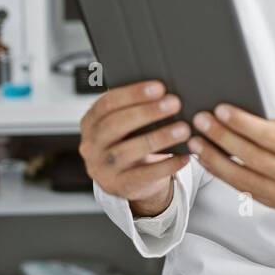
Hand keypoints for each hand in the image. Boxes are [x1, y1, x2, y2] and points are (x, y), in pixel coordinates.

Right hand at [79, 80, 191, 216]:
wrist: (128, 181)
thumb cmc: (130, 142)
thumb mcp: (125, 125)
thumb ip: (135, 109)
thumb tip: (165, 92)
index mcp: (90, 123)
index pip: (107, 103)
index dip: (133, 94)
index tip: (159, 87)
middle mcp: (90, 146)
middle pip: (115, 125)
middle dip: (146, 112)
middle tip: (174, 103)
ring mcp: (102, 169)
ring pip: (127, 151)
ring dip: (158, 138)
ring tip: (183, 129)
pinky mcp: (119, 187)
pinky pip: (144, 175)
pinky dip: (166, 165)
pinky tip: (184, 155)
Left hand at [189, 104, 274, 223]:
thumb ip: (274, 126)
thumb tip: (239, 119)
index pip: (268, 137)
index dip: (242, 123)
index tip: (220, 110)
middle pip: (251, 157)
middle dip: (221, 137)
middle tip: (200, 122)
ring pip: (242, 177)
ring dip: (214, 159)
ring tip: (196, 143)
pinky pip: (244, 189)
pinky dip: (223, 174)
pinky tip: (209, 161)